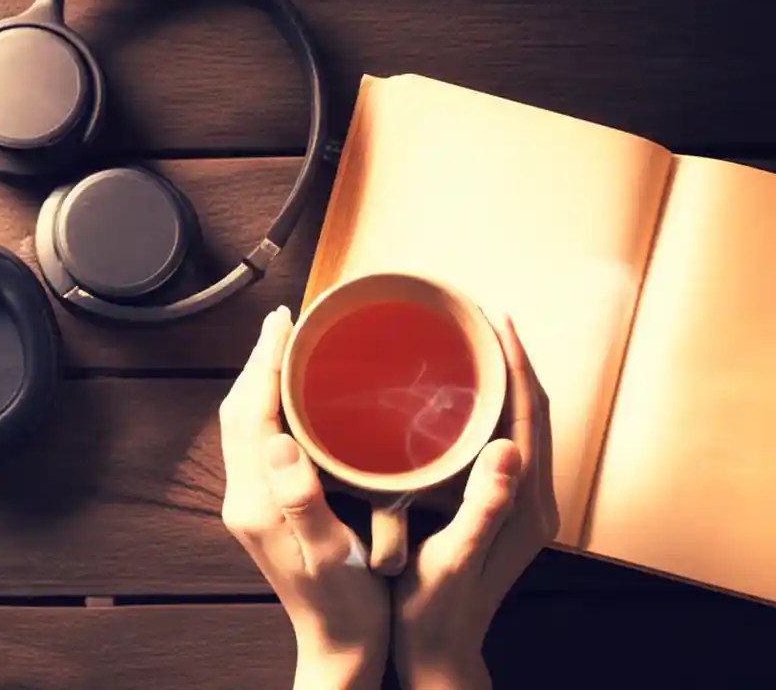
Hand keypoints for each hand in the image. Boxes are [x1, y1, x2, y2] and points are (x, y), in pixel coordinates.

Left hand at [219, 306, 389, 689]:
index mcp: (257, 503)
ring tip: (286, 346)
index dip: (265, 365)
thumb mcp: (332, 555)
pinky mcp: (261, 508)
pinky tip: (292, 399)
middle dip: (258, 362)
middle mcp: (243, 498)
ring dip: (260, 381)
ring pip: (243, 425)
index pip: (251, 415)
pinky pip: (255, 441)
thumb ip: (303, 499)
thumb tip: (277, 441)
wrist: (337, 647)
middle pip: (239, 412)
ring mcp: (249, 504)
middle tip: (285, 322)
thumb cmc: (346, 605)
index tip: (284, 324)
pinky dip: (268, 406)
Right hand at [393, 315, 559, 689]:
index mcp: (526, 504)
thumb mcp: (455, 559)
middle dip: (511, 360)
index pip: (532, 415)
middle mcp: (532, 497)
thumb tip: (506, 447)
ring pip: (519, 421)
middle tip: (476, 318)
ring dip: (501, 379)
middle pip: (532, 410)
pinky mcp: (500, 505)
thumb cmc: (437, 610)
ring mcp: (518, 501)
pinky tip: (457, 395)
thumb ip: (483, 507)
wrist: (438, 650)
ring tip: (469, 343)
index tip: (494, 320)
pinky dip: (487, 406)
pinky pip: (501, 439)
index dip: (517, 363)